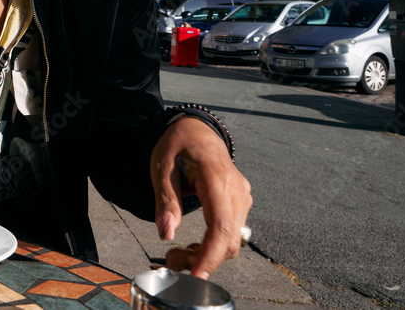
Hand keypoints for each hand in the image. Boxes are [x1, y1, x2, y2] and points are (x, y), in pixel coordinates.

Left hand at [150, 116, 251, 278]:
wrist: (197, 127)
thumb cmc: (178, 143)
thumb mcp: (162, 166)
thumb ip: (166, 200)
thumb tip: (166, 234)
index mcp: (217, 178)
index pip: (221, 227)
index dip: (210, 256)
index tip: (195, 276)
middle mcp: (237, 190)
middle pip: (229, 239)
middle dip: (203, 260)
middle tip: (171, 261)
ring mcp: (242, 196)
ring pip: (232, 240)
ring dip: (207, 254)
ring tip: (177, 253)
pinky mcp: (240, 201)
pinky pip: (232, 231)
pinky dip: (214, 244)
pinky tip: (193, 245)